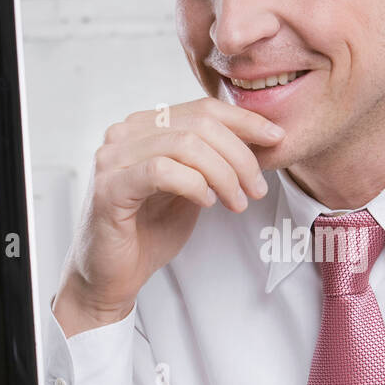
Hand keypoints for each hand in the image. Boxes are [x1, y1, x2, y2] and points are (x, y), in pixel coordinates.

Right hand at [53, 97, 283, 334]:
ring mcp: (112, 158)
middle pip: (199, 124)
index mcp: (145, 126)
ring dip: (223, 174)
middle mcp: (124, 134)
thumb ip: (214, 161)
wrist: (113, 276)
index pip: (202, 108)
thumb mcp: (193, 188)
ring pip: (184, 144)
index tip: (276, 139)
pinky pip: (162, 170)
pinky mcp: (108, 187)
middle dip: (239, 155)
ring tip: (237, 202)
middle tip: (258, 188)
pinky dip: (193, 184)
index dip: (244, 121)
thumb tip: (261, 140)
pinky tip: (206, 203)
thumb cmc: (150, 231)